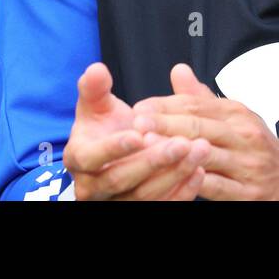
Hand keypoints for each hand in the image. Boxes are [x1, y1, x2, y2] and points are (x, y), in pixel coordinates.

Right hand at [63, 61, 209, 200]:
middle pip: (121, 179)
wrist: (117, 153)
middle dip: (154, 161)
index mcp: (79, 159)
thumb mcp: (98, 106)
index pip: (92, 158)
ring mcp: (116, 201)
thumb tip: (96, 69)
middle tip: (182, 143)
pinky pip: (161, 206)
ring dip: (174, 174)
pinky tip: (200, 171)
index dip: (113, 148)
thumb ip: (96, 89)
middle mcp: (93, 187)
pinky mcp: (139, 209)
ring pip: (144, 195)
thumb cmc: (107, 127)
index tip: (139, 135)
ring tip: (200, 150)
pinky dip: (182, 191)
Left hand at [131, 63, 278, 200]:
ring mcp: (247, 164)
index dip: (166, 105)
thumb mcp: (236, 118)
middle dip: (165, 125)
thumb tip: (178, 71)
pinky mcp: (248, 192)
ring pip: (206, 155)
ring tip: (148, 149)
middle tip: (136, 123)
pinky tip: (175, 178)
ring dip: (175, 152)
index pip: (197, 105)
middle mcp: (244, 135)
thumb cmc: (256, 148)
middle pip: (199, 127)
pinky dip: (195, 181)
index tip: (139, 107)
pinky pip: (217, 186)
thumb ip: (202, 99)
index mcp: (237, 114)